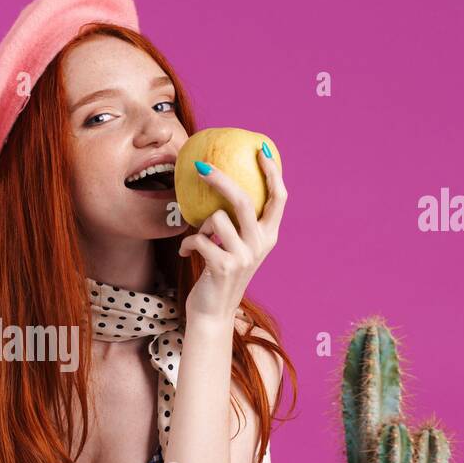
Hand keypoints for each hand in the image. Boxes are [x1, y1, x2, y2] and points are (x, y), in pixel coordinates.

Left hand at [178, 149, 286, 325]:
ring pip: (216, 218)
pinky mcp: (223, 265)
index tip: (262, 150)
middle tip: (202, 166)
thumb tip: (225, 186)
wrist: (213, 312)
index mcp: (269, 236)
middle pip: (243, 199)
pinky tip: (185, 254)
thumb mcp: (238, 247)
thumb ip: (240, 223)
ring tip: (199, 239)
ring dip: (200, 226)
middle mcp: (261, 244)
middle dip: (220, 179)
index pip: (278, 198)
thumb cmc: (220, 273)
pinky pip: (198, 238)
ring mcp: (244, 256)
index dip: (272, 172)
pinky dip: (187, 244)